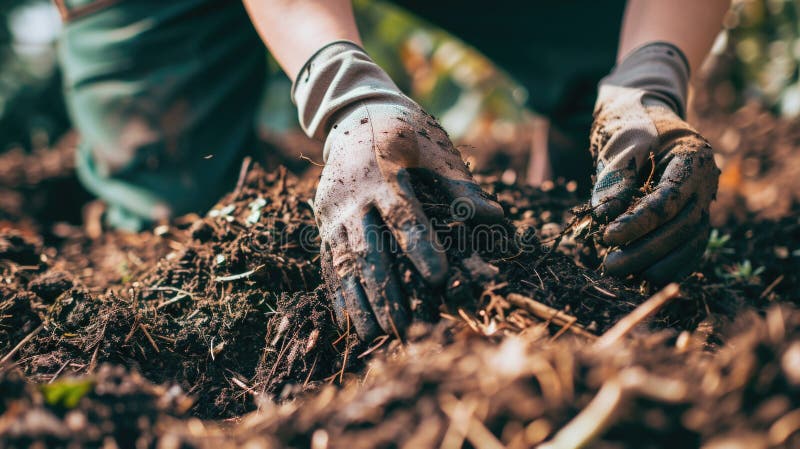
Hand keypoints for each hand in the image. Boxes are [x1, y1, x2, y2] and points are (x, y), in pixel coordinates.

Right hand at [293, 42, 502, 340]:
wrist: (353, 114)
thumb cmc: (405, 130)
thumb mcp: (434, 148)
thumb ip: (459, 183)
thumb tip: (495, 216)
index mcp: (381, 170)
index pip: (402, 214)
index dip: (420, 247)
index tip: (439, 278)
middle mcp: (351, 194)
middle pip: (367, 247)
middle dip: (386, 289)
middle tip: (405, 325)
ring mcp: (331, 210)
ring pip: (343, 261)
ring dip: (359, 300)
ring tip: (376, 334)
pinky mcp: (322, 223)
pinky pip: (328, 262)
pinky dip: (338, 293)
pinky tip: (350, 321)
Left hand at [590, 43, 719, 284]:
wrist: (647, 117)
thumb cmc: (631, 123)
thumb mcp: (619, 140)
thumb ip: (615, 175)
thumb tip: (605, 216)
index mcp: (692, 158)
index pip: (668, 199)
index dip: (638, 222)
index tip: (607, 236)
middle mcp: (705, 182)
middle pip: (682, 227)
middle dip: (645, 250)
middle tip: (609, 267)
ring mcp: (703, 201)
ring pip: (689, 242)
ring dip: (658, 265)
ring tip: (623, 277)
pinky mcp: (693, 216)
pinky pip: (691, 248)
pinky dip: (671, 267)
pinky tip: (644, 280)